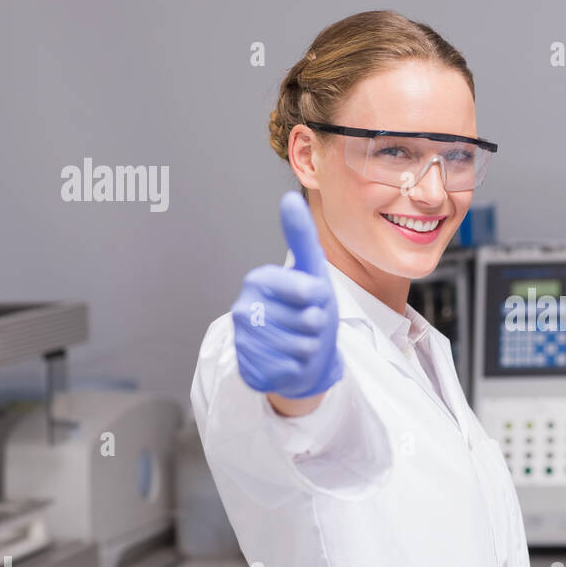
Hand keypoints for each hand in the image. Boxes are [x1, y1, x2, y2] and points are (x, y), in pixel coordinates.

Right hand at [231, 191, 343, 398]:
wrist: (299, 357)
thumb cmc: (308, 310)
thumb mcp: (313, 271)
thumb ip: (302, 236)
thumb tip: (289, 197)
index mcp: (260, 280)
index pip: (306, 290)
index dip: (320, 299)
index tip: (313, 300)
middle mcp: (246, 306)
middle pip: (306, 320)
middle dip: (317, 326)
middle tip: (308, 325)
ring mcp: (244, 339)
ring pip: (299, 346)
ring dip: (311, 348)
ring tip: (302, 343)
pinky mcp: (248, 367)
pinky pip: (290, 368)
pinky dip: (299, 367)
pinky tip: (292, 361)